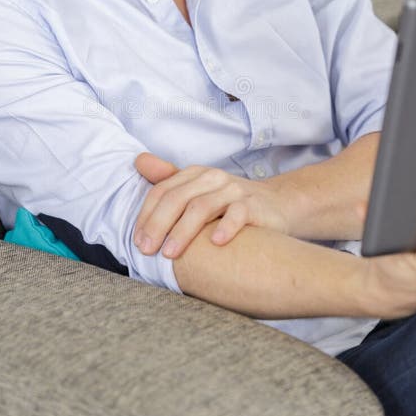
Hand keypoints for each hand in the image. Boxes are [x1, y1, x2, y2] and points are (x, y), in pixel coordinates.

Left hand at [133, 152, 290, 257]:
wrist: (278, 204)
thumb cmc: (230, 202)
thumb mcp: (198, 189)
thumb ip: (168, 179)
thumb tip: (138, 161)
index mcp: (195, 175)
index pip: (162, 191)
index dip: (147, 216)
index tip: (137, 242)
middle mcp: (213, 179)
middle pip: (178, 199)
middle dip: (158, 225)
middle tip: (146, 250)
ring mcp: (234, 191)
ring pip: (202, 207)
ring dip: (183, 231)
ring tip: (170, 253)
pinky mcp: (254, 206)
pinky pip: (238, 214)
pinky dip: (226, 228)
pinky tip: (215, 243)